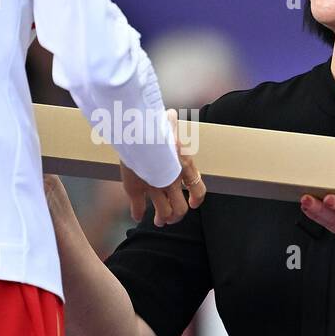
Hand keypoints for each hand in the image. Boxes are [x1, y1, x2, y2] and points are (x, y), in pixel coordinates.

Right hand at [119, 109, 206, 226]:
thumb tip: (168, 114)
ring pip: (163, 212)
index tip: (193, 204)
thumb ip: (171, 125)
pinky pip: (139, 207)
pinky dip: (137, 213)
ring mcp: (155, 186)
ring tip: (160, 221)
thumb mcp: (169, 124)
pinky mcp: (136, 188)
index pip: (198, 190)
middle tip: (173, 218)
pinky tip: (138, 216)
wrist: (138, 130)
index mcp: (185, 166)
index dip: (196, 200)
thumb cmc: (154, 123)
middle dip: (177, 216)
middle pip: (180, 208)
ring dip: (162, 219)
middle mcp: (173, 180)